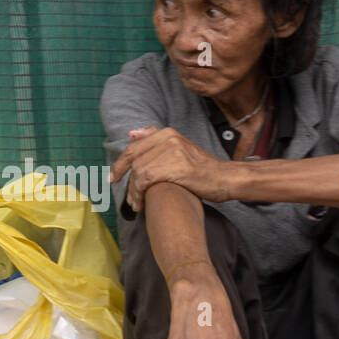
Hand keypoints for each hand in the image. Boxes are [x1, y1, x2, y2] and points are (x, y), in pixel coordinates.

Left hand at [110, 127, 231, 210]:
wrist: (224, 178)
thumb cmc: (202, 169)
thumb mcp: (181, 148)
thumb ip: (156, 139)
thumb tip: (131, 134)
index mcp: (167, 133)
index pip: (134, 146)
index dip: (121, 163)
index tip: (113, 176)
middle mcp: (168, 138)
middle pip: (133, 158)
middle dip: (121, 176)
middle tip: (118, 192)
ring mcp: (170, 152)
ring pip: (138, 172)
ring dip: (132, 191)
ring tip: (135, 203)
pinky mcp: (173, 167)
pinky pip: (145, 181)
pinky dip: (139, 195)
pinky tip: (141, 204)